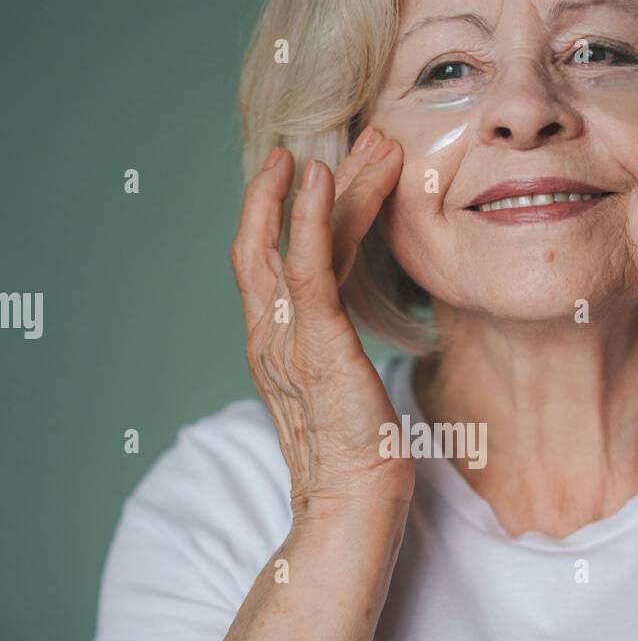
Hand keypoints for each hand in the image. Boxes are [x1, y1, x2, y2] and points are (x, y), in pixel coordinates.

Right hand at [230, 129, 414, 515]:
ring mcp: (285, 336)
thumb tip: (357, 345)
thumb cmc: (359, 462)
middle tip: (360, 135)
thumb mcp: (346, 396)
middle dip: (315, 184)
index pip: (273, 261)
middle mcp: (269, 335)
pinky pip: (306, 266)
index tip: (315, 169)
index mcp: (275, 347)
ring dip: (331, 185)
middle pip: (277, 238)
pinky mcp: (314, 342)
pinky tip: (323, 175)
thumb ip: (338, 360)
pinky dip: (309, 217)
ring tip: (366, 139)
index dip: (285, 211)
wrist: (355, 505)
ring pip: (298, 241)